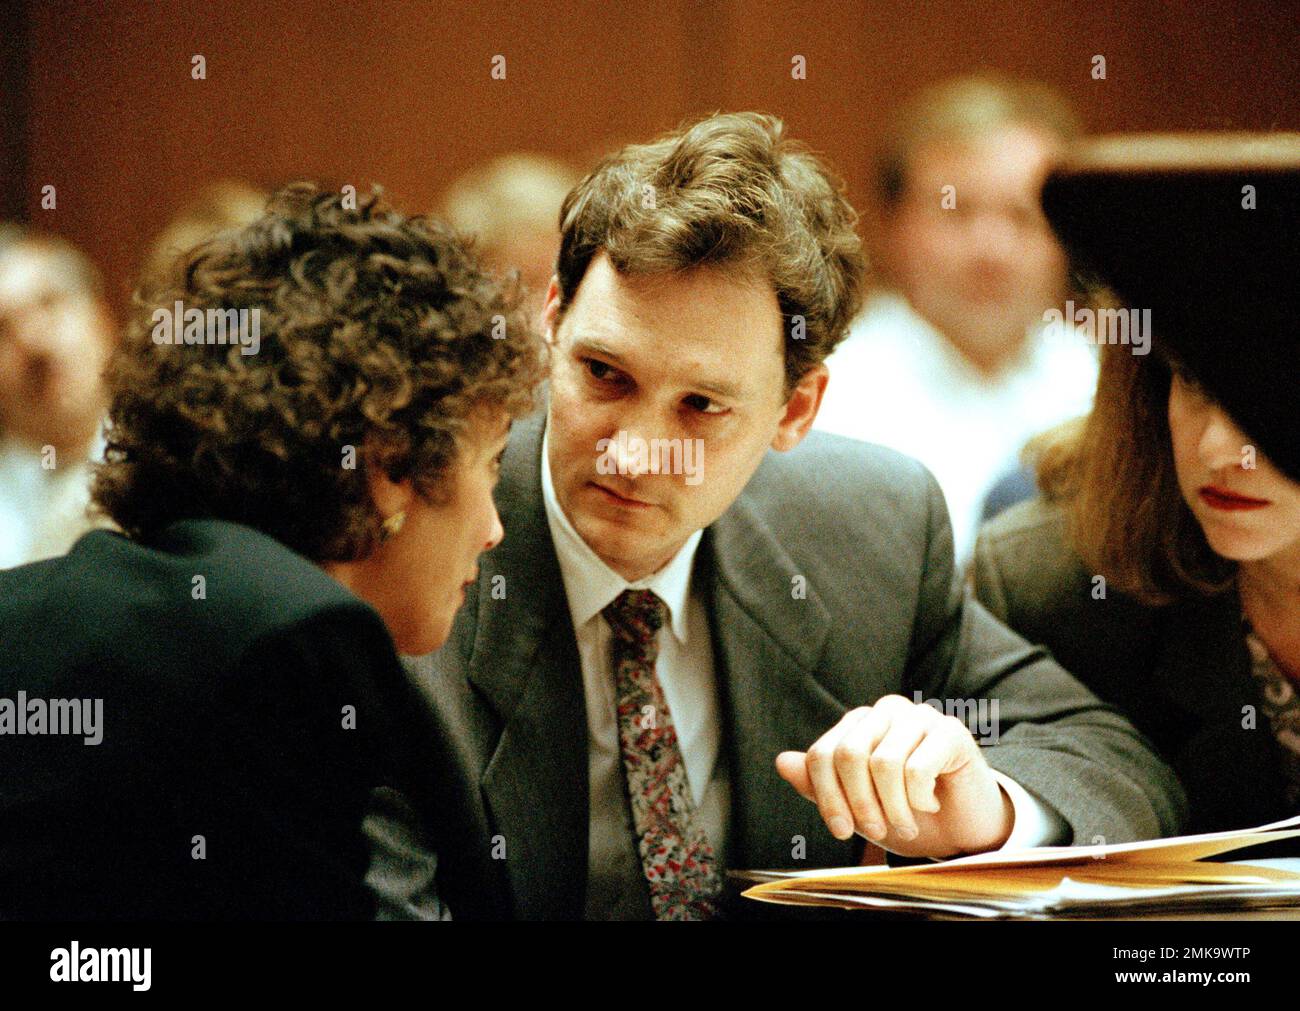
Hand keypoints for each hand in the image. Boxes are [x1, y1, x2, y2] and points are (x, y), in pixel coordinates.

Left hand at [776, 695, 1013, 858]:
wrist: (962, 828)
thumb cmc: (907, 814)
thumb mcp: (857, 807)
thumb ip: (820, 785)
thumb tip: (782, 762)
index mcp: (858, 724)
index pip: (823, 754)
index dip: (827, 797)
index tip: (842, 831)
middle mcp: (886, 711)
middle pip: (848, 754)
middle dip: (859, 803)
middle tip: (878, 832)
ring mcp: (919, 716)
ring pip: (883, 763)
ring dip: (893, 808)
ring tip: (905, 825)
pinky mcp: (950, 731)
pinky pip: (918, 767)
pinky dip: (919, 798)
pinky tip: (930, 804)